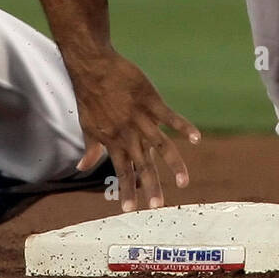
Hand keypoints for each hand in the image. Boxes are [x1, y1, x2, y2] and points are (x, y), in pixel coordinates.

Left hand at [70, 51, 199, 213]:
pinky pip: (170, 116)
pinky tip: (196, 139)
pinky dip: (184, 127)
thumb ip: (91, 148)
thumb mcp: (87, 125)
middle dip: (151, 186)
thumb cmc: (89, 96)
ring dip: (173, 165)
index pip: (121, 171)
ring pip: (161, 145)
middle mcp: (129, 133)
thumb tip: (82, 167)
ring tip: (183, 182)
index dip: (126, 190)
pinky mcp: (151, 100)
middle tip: (158, 206)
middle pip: (143, 164)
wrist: (93, 67)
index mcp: (113, 141)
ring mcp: (141, 117)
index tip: (130, 210)